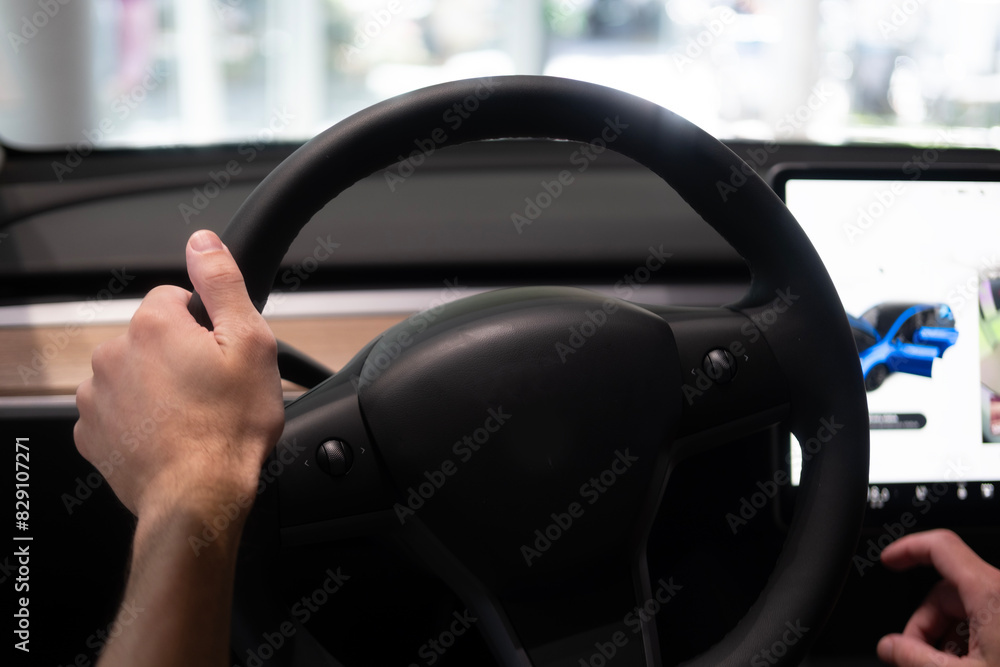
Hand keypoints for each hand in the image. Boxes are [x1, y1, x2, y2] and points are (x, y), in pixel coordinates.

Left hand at [74, 229, 283, 520]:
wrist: (198, 494)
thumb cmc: (228, 427)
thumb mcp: (250, 343)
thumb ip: (222, 282)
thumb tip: (203, 242)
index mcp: (154, 326)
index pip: (175, 298)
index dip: (205, 323)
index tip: (219, 354)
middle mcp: (114, 354)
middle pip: (152, 337)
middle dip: (179, 356)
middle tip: (212, 389)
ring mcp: (97, 396)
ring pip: (133, 373)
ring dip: (157, 386)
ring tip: (191, 417)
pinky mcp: (92, 432)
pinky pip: (116, 410)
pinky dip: (139, 418)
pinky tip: (168, 435)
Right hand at [878, 529, 999, 665]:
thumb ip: (915, 658)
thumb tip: (889, 647)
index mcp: (990, 593)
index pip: (940, 547)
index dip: (908, 549)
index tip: (890, 561)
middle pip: (948, 590)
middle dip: (926, 623)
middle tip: (917, 656)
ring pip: (968, 608)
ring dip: (949, 635)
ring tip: (950, 666)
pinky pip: (989, 620)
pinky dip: (972, 639)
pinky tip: (972, 664)